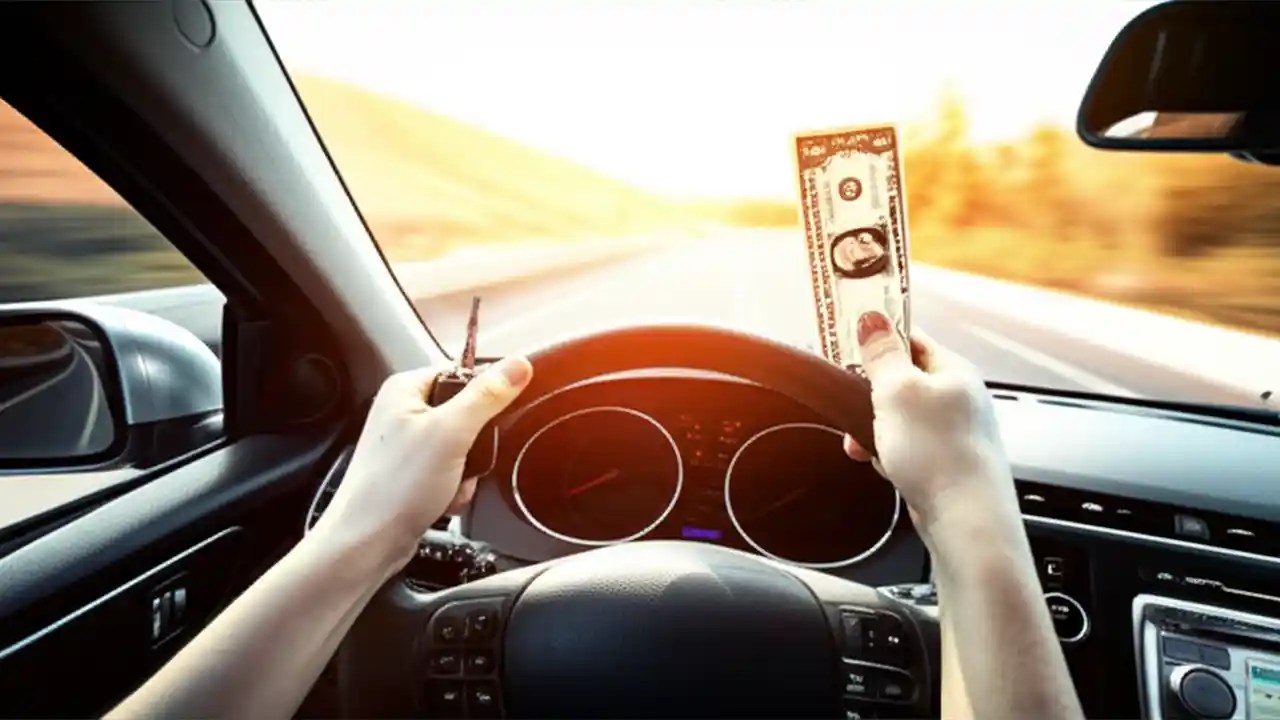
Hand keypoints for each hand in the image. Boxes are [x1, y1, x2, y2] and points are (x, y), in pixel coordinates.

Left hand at [312, 356, 532, 576]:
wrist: (369, 542)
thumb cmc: (393, 488)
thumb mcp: (452, 434)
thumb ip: (487, 396)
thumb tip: (517, 365)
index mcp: (405, 389)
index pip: (463, 373)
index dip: (483, 398)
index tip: (489, 419)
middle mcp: (403, 412)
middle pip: (467, 414)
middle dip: (475, 446)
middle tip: (463, 460)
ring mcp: (408, 444)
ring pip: (463, 447)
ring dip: (466, 471)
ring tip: (449, 484)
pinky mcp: (414, 472)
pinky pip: (452, 471)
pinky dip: (454, 487)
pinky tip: (441, 499)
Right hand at [843, 312, 1017, 537]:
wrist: (965, 518)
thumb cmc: (937, 452)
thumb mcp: (897, 391)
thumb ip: (882, 354)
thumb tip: (872, 318)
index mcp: (954, 370)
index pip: (911, 338)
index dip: (878, 341)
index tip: (848, 349)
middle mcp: (958, 397)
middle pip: (901, 380)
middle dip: (870, 395)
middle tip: (855, 408)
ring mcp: (953, 431)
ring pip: (899, 417)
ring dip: (874, 429)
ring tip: (864, 445)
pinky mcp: (944, 462)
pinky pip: (906, 446)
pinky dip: (889, 453)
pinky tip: (883, 466)